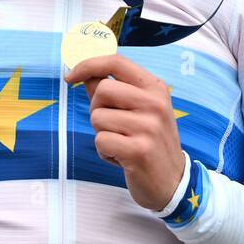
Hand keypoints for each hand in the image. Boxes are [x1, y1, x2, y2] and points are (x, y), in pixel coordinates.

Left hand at [64, 54, 187, 211]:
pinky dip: (104, 152)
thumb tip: (84, 73)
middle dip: (96, 108)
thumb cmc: (150, 142)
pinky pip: (100, 141)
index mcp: (156, 89)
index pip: (116, 62)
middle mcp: (155, 104)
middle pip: (102, 90)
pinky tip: (122, 158)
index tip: (70, 76)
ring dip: (102, 133)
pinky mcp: (139, 150)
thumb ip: (113, 90)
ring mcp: (149, 127)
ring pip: (98, 117)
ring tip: (121, 143)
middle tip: (111, 125)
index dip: (88, 65)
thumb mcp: (140, 111)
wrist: (173, 182)